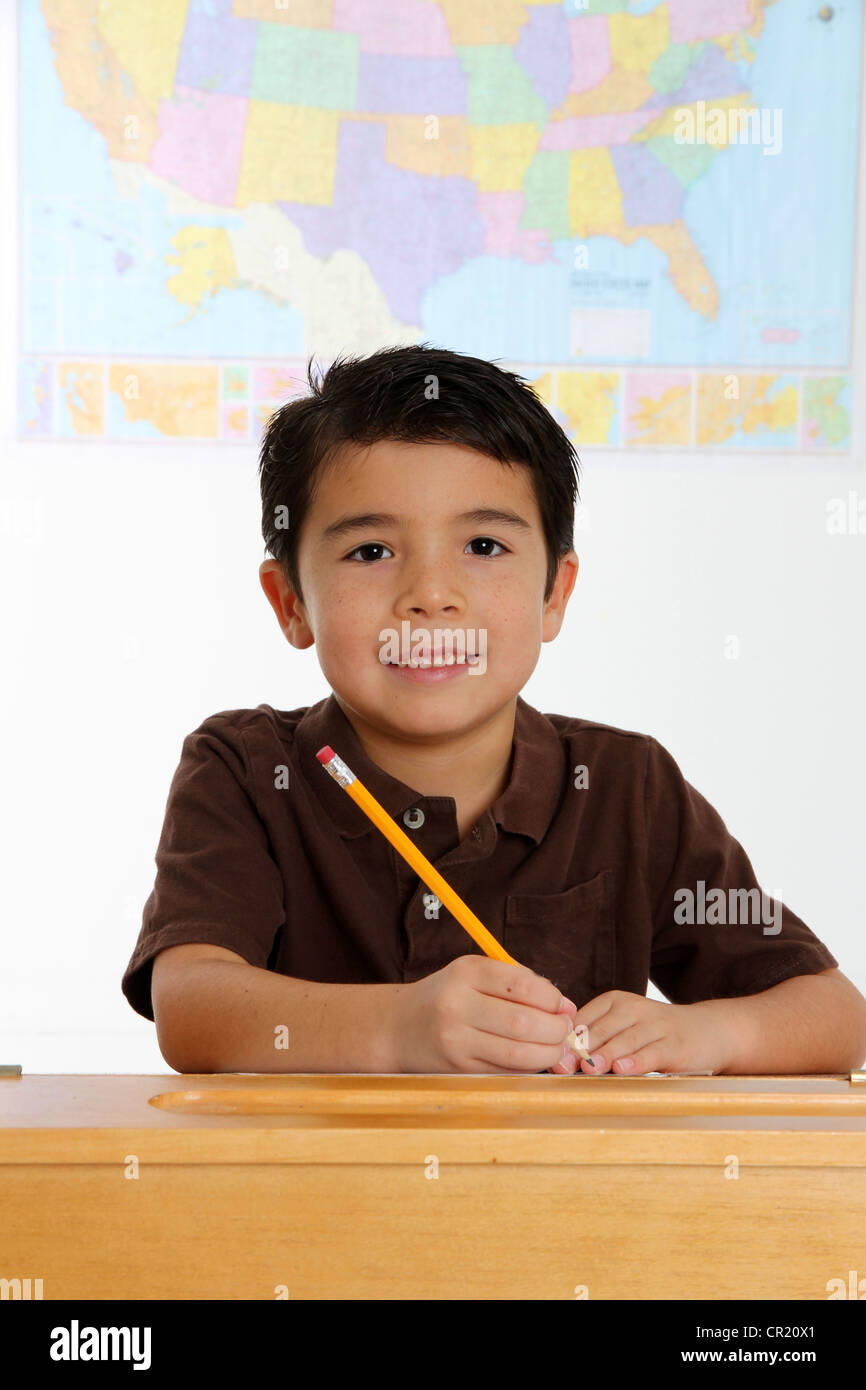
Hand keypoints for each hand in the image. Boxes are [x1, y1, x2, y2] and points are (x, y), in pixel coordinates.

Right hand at [390, 955, 577, 1073]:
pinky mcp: (459, 1068)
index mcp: (466, 972)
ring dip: (548, 1053)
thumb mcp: (474, 975)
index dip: (553, 998)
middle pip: (524, 1022)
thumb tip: (565, 1006)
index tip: (563, 1005)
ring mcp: (456, 1040)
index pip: (523, 984)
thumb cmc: (449, 996)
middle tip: (565, 1030)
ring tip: (556, 1047)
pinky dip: (529, 1067)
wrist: (399, 1028)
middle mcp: (457, 1005)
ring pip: (518, 1053)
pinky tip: (534, 1059)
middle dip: (556, 1029)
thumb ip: (518, 983)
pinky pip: (506, 1070)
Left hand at [557, 991, 739, 1075]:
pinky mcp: (675, 1044)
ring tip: (589, 1067)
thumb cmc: (655, 1034)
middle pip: (601, 1029)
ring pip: (625, 1039)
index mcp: (614, 1001)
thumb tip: (559, 1062)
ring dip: (605, 1054)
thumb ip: (596, 1040)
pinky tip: (623, 1069)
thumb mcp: (624, 1028)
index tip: (549, 1058)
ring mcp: (655, 1025)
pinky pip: (653, 1052)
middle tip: (562, 1065)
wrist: (707, 1031)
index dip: (565, 1040)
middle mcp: (633, 1008)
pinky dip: (637, 1061)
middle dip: (581, 1049)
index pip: (583, 1018)